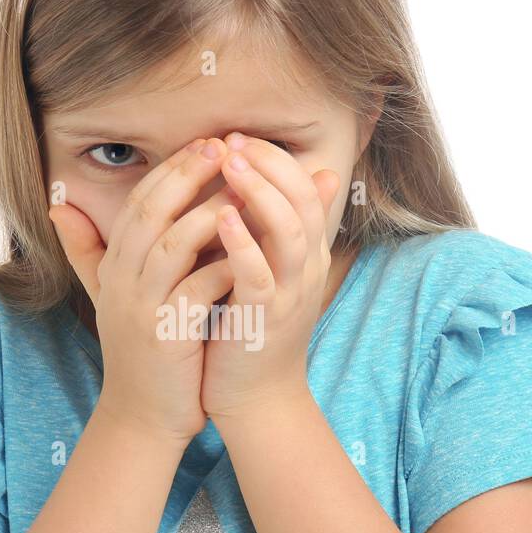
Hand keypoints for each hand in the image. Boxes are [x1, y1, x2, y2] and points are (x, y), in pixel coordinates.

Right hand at [48, 136, 245, 444]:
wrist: (143, 417)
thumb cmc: (141, 352)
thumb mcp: (109, 296)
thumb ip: (88, 250)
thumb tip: (59, 205)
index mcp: (114, 267)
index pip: (139, 202)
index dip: (172, 169)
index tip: (207, 142)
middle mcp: (121, 283)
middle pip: (150, 212)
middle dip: (186, 174)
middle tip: (223, 146)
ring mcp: (141, 309)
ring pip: (171, 245)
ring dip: (207, 212)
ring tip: (243, 189)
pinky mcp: (166, 336)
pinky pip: (196, 290)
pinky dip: (222, 266)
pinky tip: (248, 250)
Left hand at [200, 132, 341, 424]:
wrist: (251, 397)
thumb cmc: (249, 328)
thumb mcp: (269, 270)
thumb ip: (276, 226)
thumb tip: (309, 178)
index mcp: (306, 253)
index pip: (304, 188)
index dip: (274, 159)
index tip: (237, 136)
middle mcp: (306, 268)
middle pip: (303, 200)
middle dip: (269, 164)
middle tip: (233, 139)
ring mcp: (290, 294)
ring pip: (290, 232)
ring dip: (260, 193)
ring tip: (230, 163)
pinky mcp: (267, 319)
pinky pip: (261, 275)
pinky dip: (244, 244)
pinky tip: (222, 219)